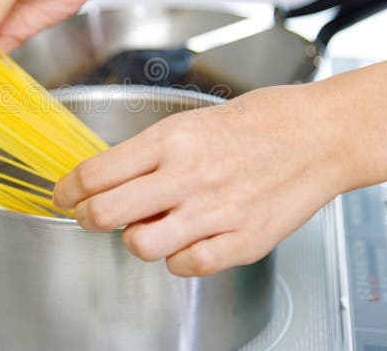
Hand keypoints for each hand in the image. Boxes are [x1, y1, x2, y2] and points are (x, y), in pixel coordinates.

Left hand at [53, 83, 350, 276]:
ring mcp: (215, 211)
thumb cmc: (264, 121)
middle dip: (86, 217)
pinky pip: (187, 266)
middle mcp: (188, 175)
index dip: (68, 189)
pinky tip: (186, 241)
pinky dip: (177, 259)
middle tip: (89, 215)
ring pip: (140, 246)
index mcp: (173, 139)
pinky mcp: (242, 240)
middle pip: (105, 212)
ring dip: (133, 239)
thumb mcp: (195, 120)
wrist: (322, 135)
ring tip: (146, 228)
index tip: (64, 195)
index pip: (96, 172)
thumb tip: (112, 176)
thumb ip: (152, 151)